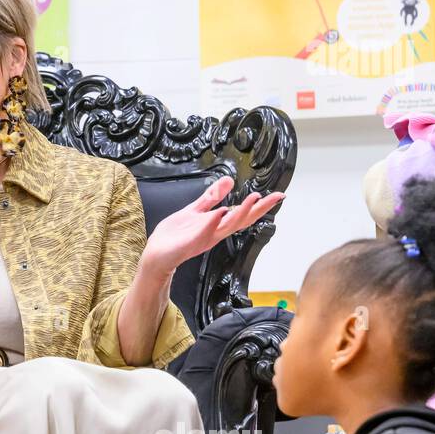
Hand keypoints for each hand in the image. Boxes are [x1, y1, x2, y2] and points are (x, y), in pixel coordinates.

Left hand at [142, 176, 284, 274]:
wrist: (156, 253)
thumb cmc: (174, 235)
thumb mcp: (195, 210)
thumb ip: (212, 197)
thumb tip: (229, 180)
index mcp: (217, 224)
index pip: (243, 214)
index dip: (261, 205)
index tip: (278, 196)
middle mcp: (214, 232)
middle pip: (241, 220)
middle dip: (257, 209)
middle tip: (272, 197)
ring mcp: (203, 238)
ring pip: (226, 226)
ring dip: (240, 212)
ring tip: (252, 199)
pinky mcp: (190, 242)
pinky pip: (204, 232)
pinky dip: (213, 222)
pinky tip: (221, 212)